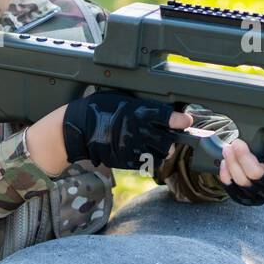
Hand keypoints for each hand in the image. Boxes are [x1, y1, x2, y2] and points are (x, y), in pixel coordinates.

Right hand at [62, 89, 193, 169]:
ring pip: (161, 154)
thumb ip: (142, 105)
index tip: (185, 121)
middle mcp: (138, 131)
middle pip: (169, 140)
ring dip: (163, 149)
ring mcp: (133, 148)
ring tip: (157, 144)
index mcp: (138, 112)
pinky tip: (144, 151)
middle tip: (170, 133)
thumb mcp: (122, 99)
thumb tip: (162, 109)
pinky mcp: (126, 160)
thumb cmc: (99, 109)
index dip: (180, 121)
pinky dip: (149, 158)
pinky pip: (147, 163)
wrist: (78, 130)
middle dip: (172, 137)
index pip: (168, 118)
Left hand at [218, 135, 263, 205]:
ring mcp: (258, 193)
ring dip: (232, 163)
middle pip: (257, 175)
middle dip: (244, 157)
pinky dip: (226, 175)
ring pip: (242, 181)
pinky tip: (225, 162)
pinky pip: (231, 188)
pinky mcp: (244, 196)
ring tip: (228, 149)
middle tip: (237, 143)